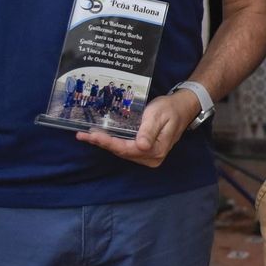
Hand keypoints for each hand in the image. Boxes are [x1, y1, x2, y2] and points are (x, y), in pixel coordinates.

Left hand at [78, 89, 197, 167]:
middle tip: (83, 135)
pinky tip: (100, 137)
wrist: (182, 107)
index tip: (93, 136)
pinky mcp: (144, 151)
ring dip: (104, 143)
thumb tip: (141, 146)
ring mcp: (148, 156)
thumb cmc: (170, 109)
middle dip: (102, 143)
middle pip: (122, 152)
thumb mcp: (159, 116)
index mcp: (155, 150)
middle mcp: (151, 157)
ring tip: (86, 135)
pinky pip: (125, 148)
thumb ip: (149, 131)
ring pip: (122, 151)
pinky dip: (112, 142)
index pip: (127, 149)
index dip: (109, 143)